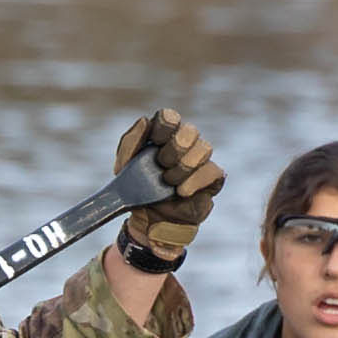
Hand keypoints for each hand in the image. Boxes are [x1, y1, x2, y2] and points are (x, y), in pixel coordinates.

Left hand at [115, 107, 220, 257]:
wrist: (147, 220)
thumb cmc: (136, 190)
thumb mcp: (123, 166)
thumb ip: (131, 142)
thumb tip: (145, 121)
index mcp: (162, 136)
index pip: (170, 117)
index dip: (165, 126)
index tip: (155, 140)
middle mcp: (184, 144)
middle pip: (190, 131)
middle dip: (175, 148)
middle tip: (162, 164)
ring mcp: (199, 161)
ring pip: (204, 148)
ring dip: (184, 165)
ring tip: (169, 181)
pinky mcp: (211, 179)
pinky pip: (213, 170)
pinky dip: (196, 180)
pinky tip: (182, 191)